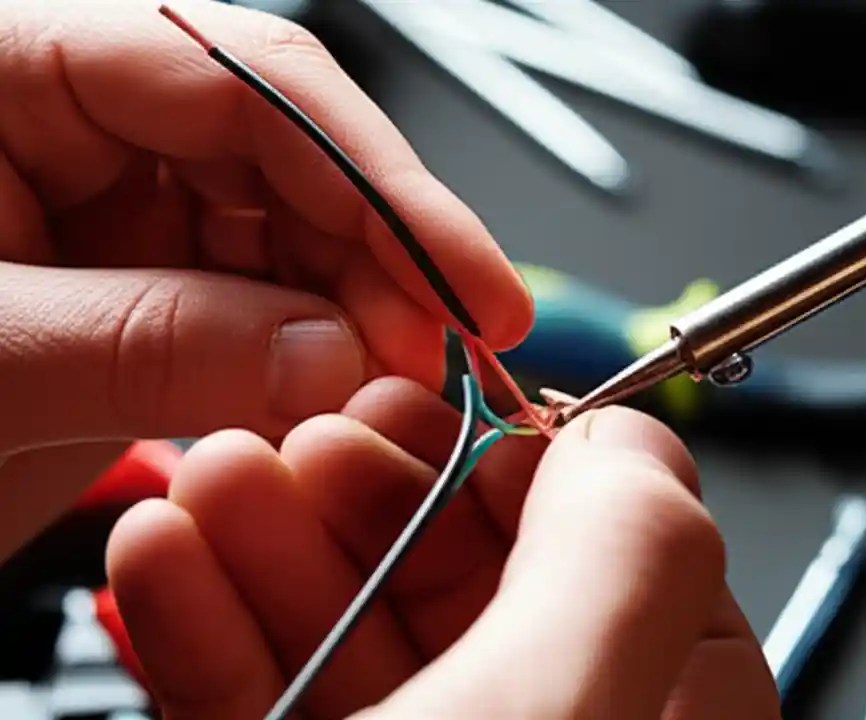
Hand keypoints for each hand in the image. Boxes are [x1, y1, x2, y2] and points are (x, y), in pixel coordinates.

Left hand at [0, 0, 530, 557]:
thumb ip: (160, 343)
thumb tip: (346, 350)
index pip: (236, 75)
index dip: (379, 177)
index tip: (466, 279)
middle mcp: (60, 120)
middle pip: (280, 150)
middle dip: (379, 254)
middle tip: (448, 352)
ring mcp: (102, 205)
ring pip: (285, 230)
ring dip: (357, 311)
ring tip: (399, 387)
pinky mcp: (130, 285)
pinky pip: (255, 300)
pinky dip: (310, 354)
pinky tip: (341, 394)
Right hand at [105, 379, 780, 718]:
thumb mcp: (571, 697)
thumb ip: (631, 543)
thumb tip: (638, 434)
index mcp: (664, 711)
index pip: (623, 556)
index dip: (535, 465)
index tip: (452, 402)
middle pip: (474, 585)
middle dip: (378, 488)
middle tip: (314, 426)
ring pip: (359, 636)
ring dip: (273, 541)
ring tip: (217, 473)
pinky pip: (265, 700)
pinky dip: (211, 629)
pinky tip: (167, 560)